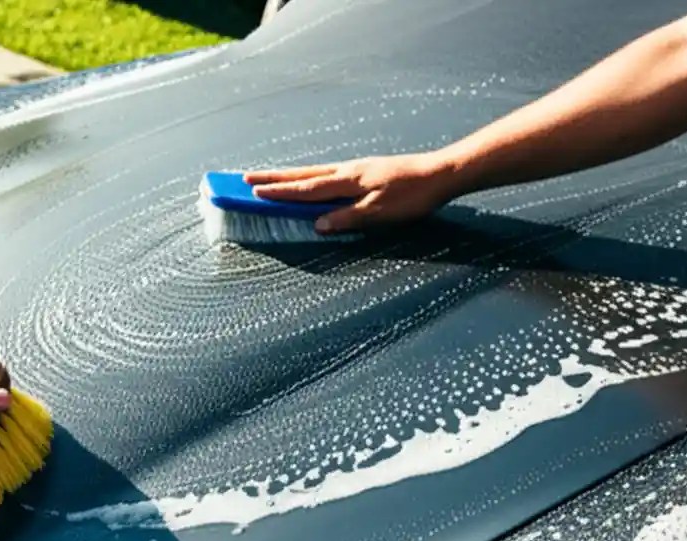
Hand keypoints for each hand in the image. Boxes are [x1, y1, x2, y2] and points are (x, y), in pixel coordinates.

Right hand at [244, 153, 461, 233]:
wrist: (441, 174)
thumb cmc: (413, 196)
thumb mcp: (380, 213)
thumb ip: (347, 218)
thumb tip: (317, 224)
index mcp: (347, 181)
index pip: (306, 189)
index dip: (279, 192)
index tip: (252, 191)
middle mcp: (347, 171)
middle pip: (303, 175)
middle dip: (273, 177)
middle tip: (245, 177)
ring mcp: (355, 169)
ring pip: (313, 172)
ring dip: (289, 176)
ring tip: (268, 178)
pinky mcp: (365, 171)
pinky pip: (327, 174)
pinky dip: (309, 178)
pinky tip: (308, 181)